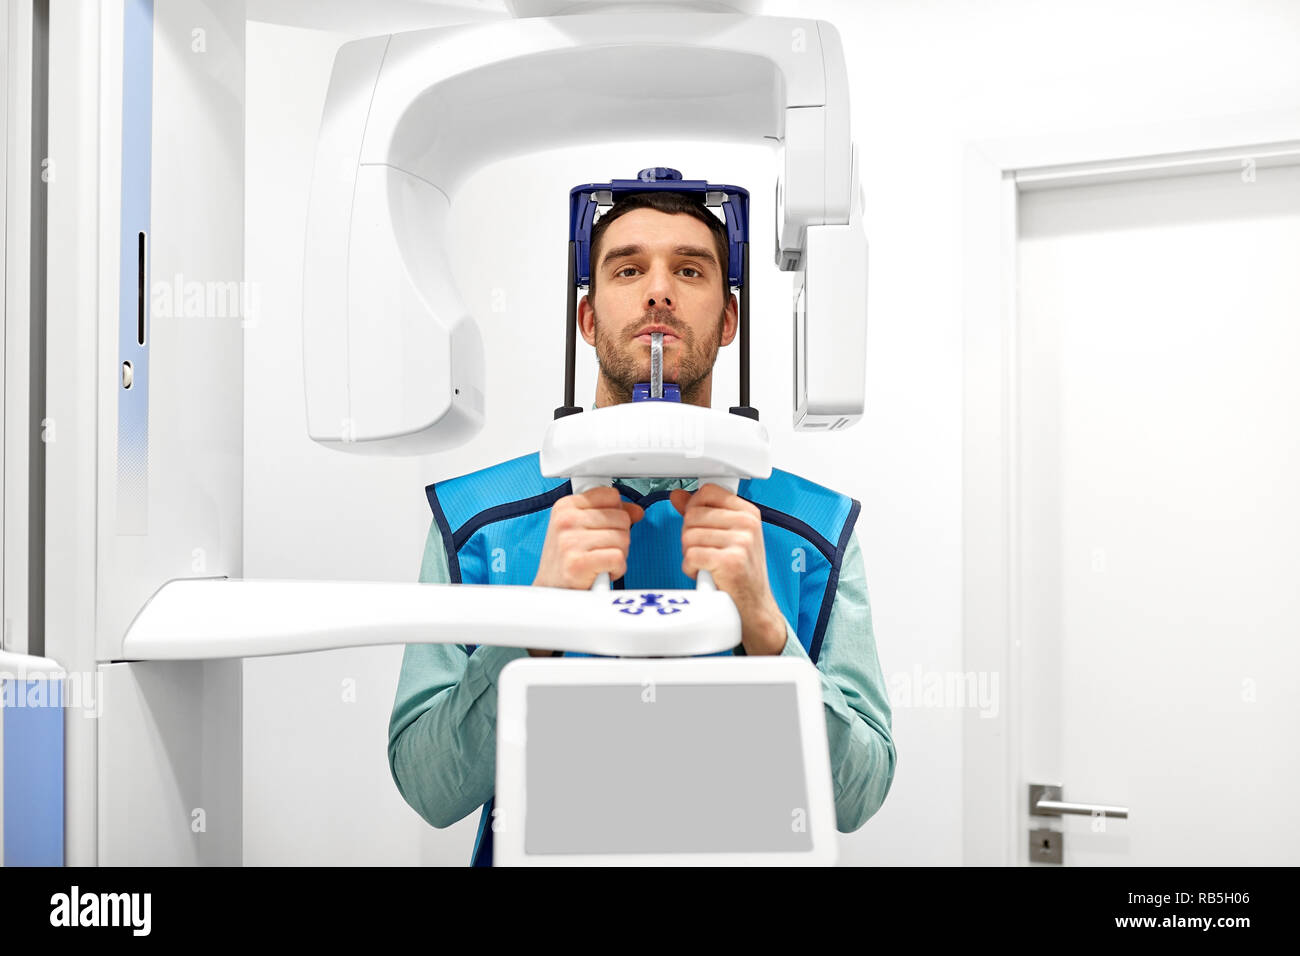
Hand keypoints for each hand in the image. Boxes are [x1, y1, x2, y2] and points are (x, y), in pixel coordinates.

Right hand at [527, 486, 643, 655]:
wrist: (550, 592)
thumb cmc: (567, 561)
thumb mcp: (582, 529)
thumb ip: (610, 514)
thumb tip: (637, 511)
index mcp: (565, 506)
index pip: (611, 496)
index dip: (616, 514)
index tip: (605, 528)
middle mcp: (566, 521)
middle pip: (621, 518)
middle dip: (619, 538)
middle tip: (601, 551)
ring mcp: (571, 541)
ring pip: (623, 539)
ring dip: (618, 555)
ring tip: (600, 562)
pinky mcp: (578, 563)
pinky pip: (618, 557)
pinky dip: (617, 569)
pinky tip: (602, 572)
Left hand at [670, 484, 787, 655]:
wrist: (754, 607)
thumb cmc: (740, 573)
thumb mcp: (726, 536)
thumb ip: (703, 513)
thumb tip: (678, 496)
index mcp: (748, 513)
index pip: (707, 492)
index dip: (694, 507)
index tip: (699, 524)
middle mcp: (747, 524)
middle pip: (693, 514)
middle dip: (690, 536)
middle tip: (705, 552)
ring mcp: (741, 542)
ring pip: (689, 536)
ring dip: (690, 554)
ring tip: (707, 564)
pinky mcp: (730, 561)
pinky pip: (691, 556)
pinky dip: (691, 569)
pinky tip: (704, 574)